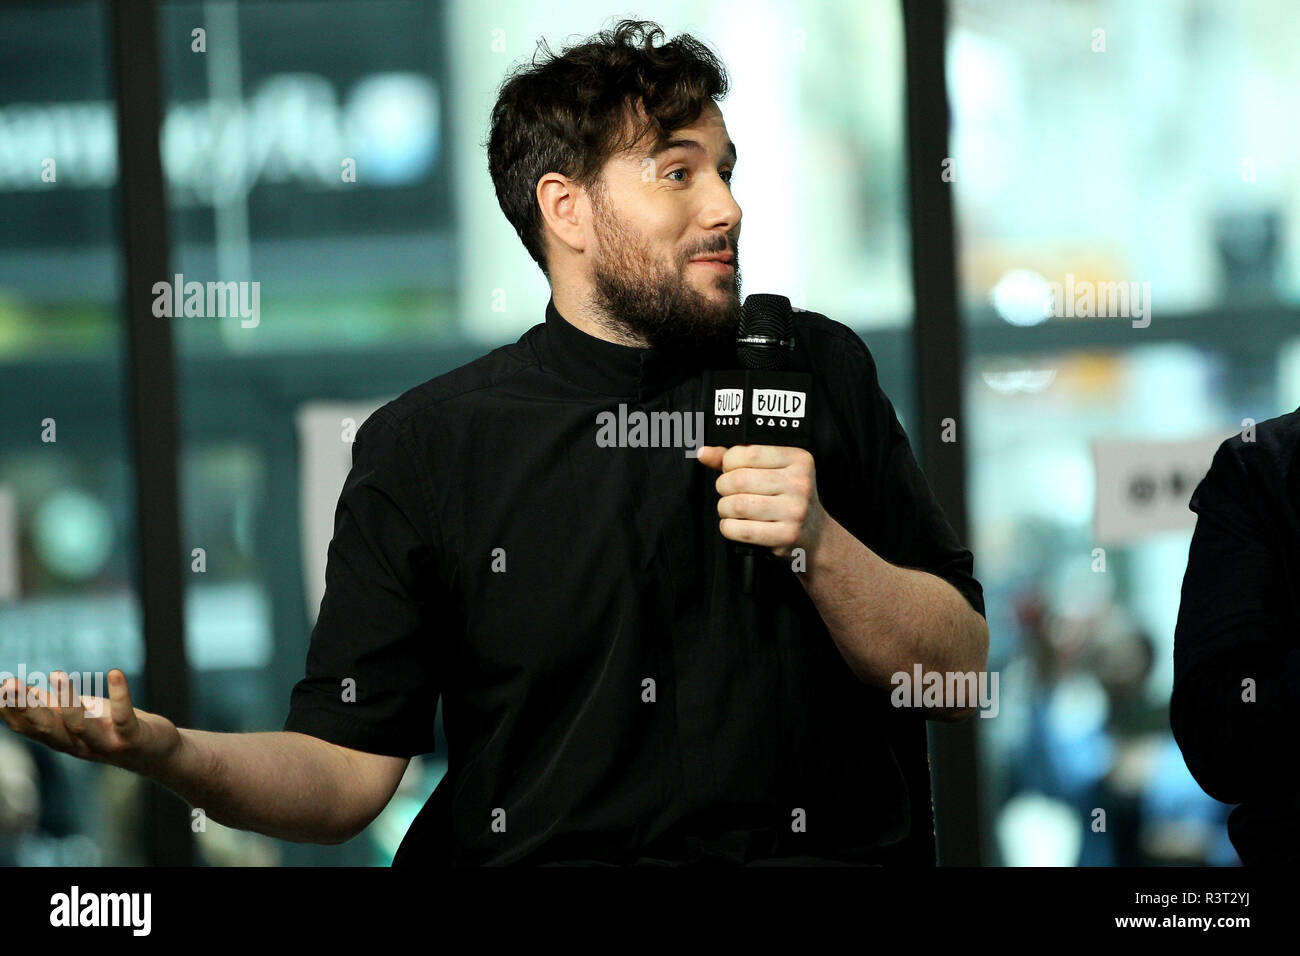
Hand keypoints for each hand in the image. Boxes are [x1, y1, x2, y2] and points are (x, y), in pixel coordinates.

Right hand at [0, 669, 181, 775]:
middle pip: (47, 729)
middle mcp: (79, 745)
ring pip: (80, 725)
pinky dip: (120, 695)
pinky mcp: (131, 738)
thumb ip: (51, 706)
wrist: (157, 753)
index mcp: (63, 739)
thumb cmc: (113, 730)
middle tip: (10, 684)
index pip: (30, 729)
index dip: (11, 712)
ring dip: (67, 700)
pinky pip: (124, 716)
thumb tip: (16, 691)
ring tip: (55, 673)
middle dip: (27, 708)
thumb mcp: (79, 717)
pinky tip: (115, 673)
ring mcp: (105, 743)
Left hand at [696, 444, 828, 560]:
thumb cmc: (787, 499)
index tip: (730, 470)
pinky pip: (742, 530)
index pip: (749, 453)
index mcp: (798, 459)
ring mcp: (795, 510)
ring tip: (730, 509)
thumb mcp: (771, 471)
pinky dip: (729, 528)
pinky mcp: (787, 535)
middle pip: (739, 480)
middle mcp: (800, 483)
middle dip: (723, 487)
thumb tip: (705, 453)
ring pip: (738, 505)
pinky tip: (736, 525)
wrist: (815, 536)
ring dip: (724, 509)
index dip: (728, 462)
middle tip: (728, 493)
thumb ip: (736, 459)